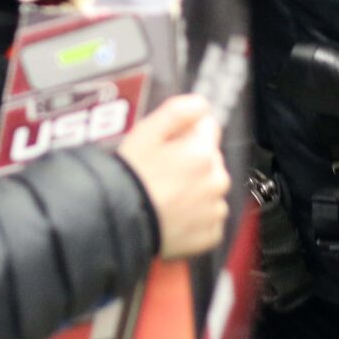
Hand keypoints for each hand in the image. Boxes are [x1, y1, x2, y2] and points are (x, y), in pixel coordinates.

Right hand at [117, 94, 229, 259]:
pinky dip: (195, 216)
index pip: (207, 128)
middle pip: (210, 159)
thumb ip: (177, 111)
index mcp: (203, 152)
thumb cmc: (130, 179)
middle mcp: (217, 180)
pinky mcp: (211, 234)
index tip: (166, 145)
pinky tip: (173, 214)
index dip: (184, 133)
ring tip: (165, 196)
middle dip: (190, 162)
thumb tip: (201, 103)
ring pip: (210, 189)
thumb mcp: (146, 134)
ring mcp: (215, 210)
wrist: (121, 224)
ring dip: (194, 189)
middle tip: (160, 173)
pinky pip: (208, 218)